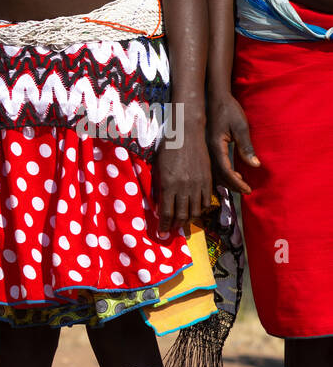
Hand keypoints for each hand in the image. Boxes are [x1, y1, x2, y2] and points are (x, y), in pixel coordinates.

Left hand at [156, 100, 211, 234]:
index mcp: (168, 185)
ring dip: (189, 220)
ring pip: (196, 210)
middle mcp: (184, 187)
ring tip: (183, 224)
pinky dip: (202, 209)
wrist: (187, 132)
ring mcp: (198, 183)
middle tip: (171, 231)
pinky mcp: (208, 179)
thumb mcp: (158, 169)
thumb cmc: (167, 148)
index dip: (164, 226)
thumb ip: (159, 187)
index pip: (166, 213)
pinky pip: (207, 200)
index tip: (161, 234)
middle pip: (181, 215)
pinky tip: (196, 211)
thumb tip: (159, 204)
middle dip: (175, 226)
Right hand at [206, 91, 258, 195]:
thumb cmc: (229, 110)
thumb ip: (246, 146)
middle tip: (246, 190)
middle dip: (232, 185)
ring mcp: (205, 150)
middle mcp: (207, 151)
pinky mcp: (206, 148)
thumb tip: (255, 165)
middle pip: (218, 175)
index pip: (225, 171)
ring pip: (213, 173)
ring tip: (239, 184)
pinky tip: (230, 174)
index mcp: (215, 146)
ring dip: (226, 181)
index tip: (248, 189)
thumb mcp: (241, 126)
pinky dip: (221, 174)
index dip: (236, 182)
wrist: (214, 98)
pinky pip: (211, 166)